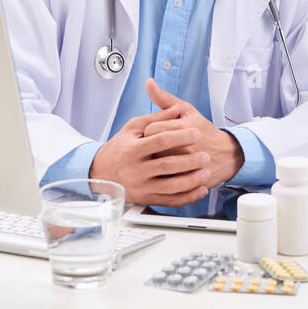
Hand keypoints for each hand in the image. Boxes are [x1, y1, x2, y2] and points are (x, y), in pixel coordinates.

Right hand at [89, 100, 211, 205]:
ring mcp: (141, 186)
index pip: (160, 142)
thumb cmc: (120, 148)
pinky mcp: (146, 199)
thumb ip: (155, 119)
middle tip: (206, 155)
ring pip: (169, 187)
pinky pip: (169, 201)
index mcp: (133, 150)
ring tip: (206, 173)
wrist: (101, 172)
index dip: (180, 137)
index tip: (196, 132)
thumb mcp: (132, 128)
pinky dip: (187, 197)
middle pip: (166, 165)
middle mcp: (136, 170)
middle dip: (189, 161)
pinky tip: (199, 190)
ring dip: (190, 181)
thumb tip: (176, 108)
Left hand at [140, 78, 244, 188]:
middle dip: (152, 148)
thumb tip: (149, 83)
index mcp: (182, 127)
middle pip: (151, 148)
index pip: (150, 130)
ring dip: (156, 164)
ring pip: (156, 166)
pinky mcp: (189, 181)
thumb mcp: (187, 111)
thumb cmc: (204, 132)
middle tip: (160, 148)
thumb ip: (165, 98)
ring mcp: (187, 166)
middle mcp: (184, 147)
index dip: (150, 132)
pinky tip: (168, 173)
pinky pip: (166, 182)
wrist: (227, 155)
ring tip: (164, 159)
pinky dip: (164, 178)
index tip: (156, 134)